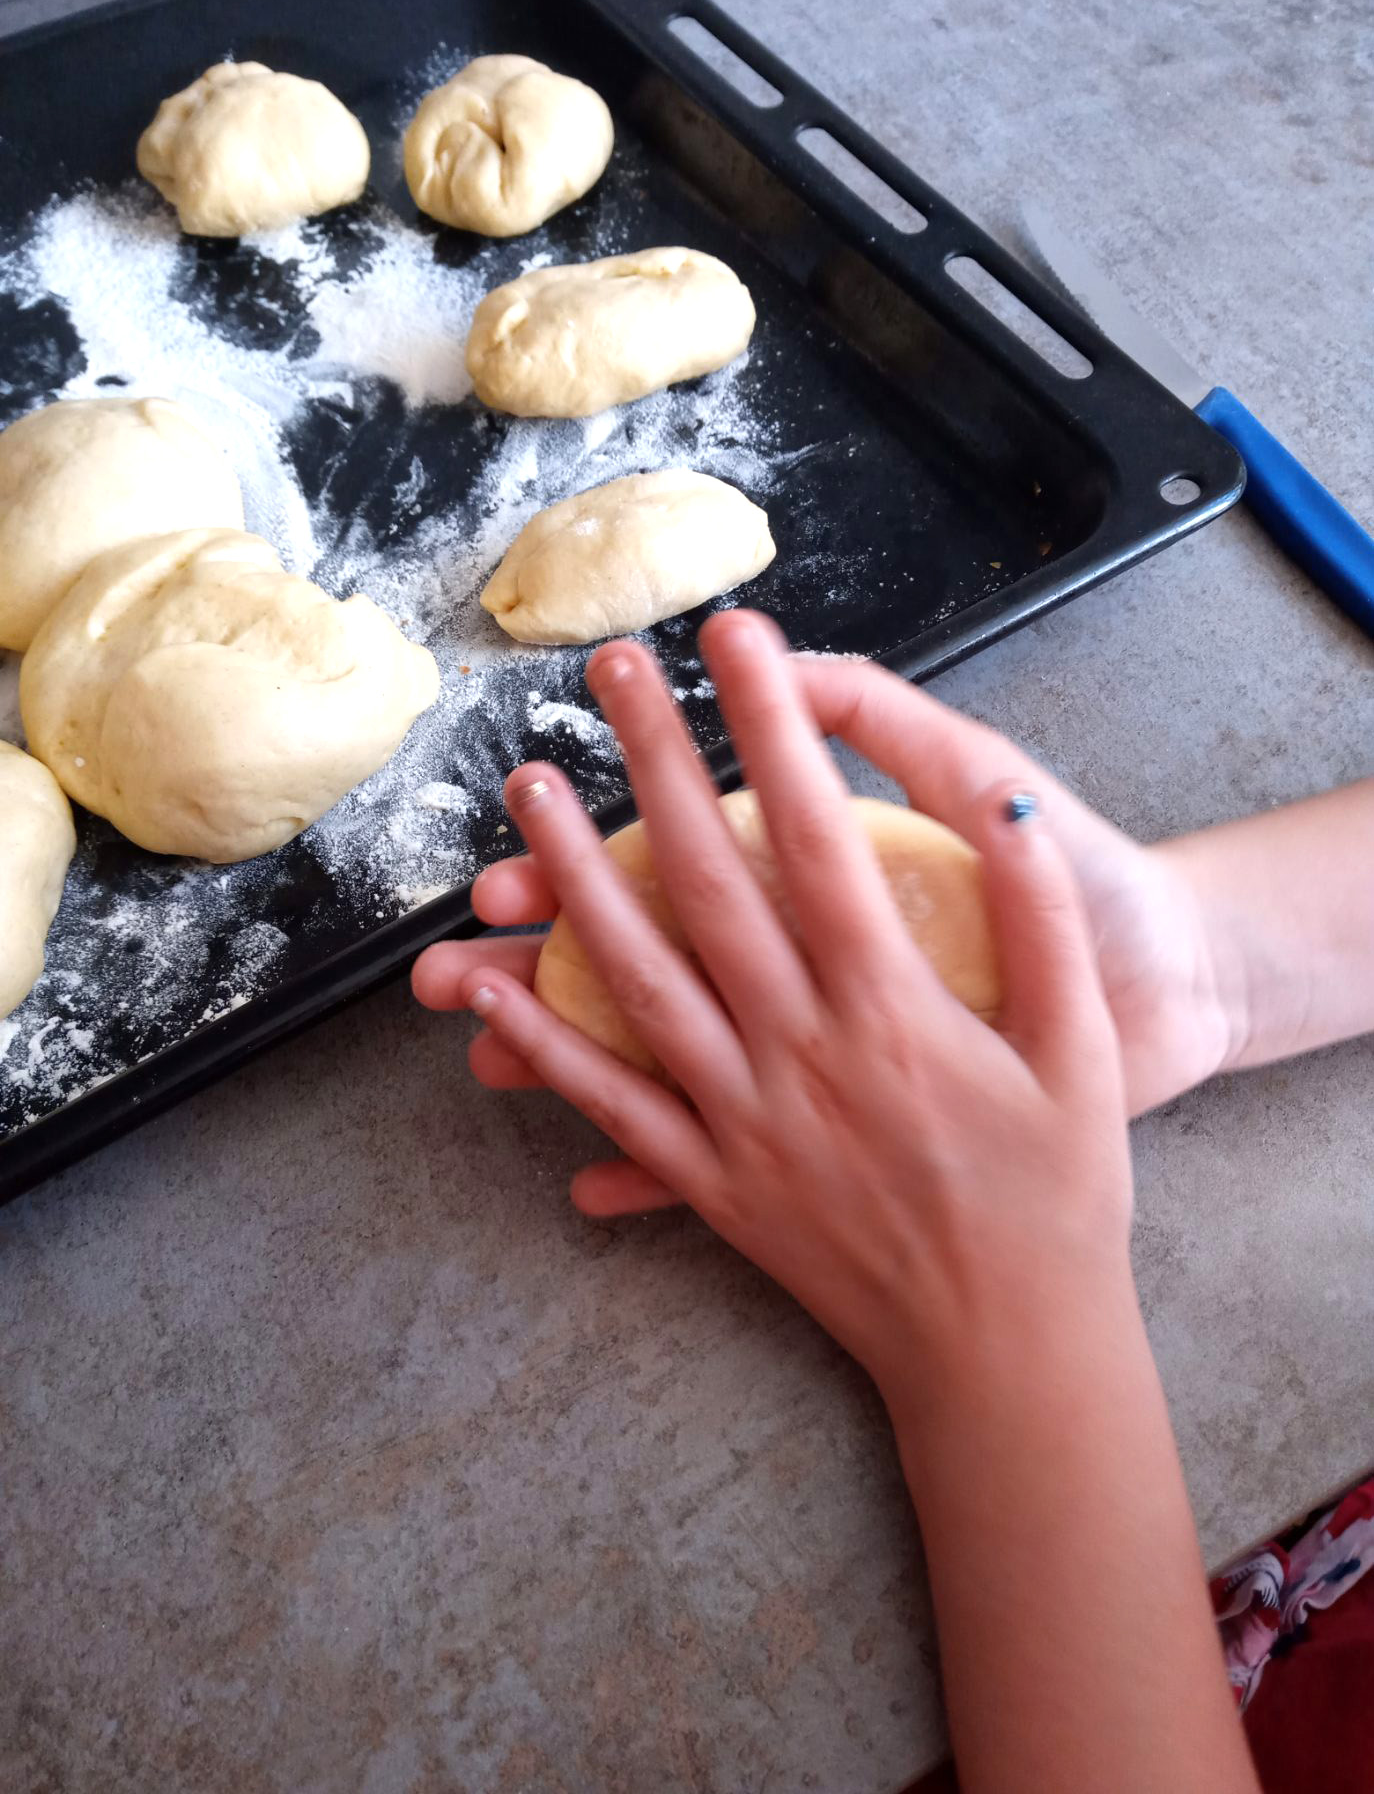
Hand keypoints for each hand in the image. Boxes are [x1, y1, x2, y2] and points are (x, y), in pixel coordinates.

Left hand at [414, 611, 1136, 1401]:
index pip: (815, 834)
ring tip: (527, 792)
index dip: (772, 725)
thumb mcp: (1083, 1051)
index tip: (735, 640)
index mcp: (893, 1005)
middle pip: (706, 882)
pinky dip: (545, 1049)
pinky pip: (616, 1106)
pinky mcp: (714, 1182)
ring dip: (572, 879)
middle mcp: (802, 1050)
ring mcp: (744, 1120)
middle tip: (610, 670)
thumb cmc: (1058, 1198)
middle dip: (653, 761)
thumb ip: (1043, 921)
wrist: (1010, 1349)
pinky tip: (486, 996)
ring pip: (636, 978)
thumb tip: (1005, 811)